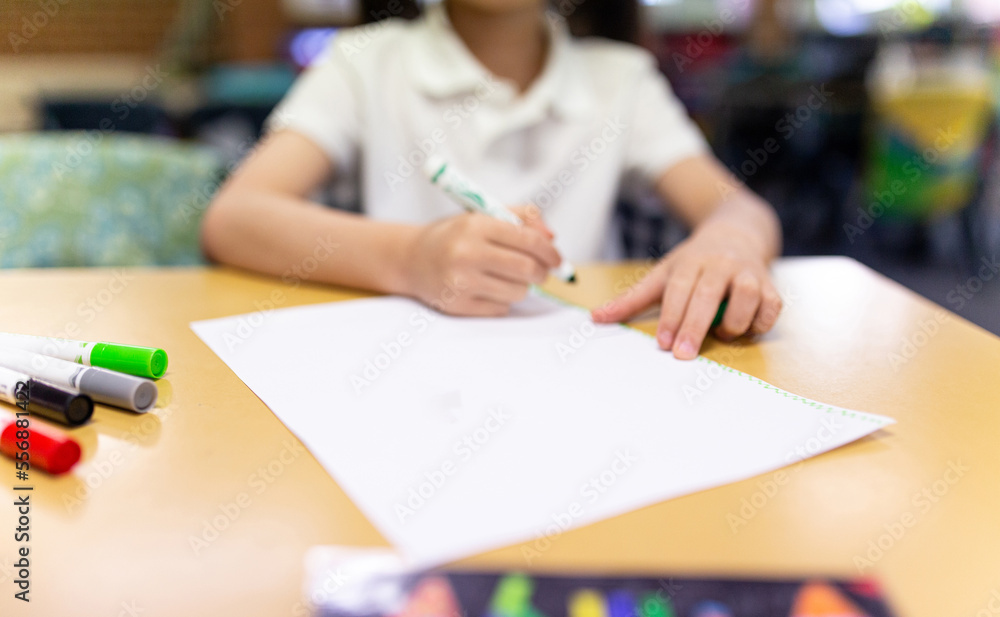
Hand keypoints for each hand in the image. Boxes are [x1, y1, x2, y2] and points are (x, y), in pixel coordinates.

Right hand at [402, 205, 561, 315]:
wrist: (411, 259)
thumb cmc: (454, 235)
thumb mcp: (482, 216)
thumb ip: (521, 218)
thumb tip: (551, 237)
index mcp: (475, 225)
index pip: (528, 241)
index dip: (550, 252)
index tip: (558, 259)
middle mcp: (466, 253)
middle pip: (526, 269)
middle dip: (541, 272)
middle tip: (541, 272)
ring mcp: (461, 282)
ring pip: (517, 292)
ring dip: (520, 287)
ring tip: (505, 277)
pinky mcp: (458, 306)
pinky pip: (501, 309)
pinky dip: (502, 301)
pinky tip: (487, 289)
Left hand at [592, 224, 781, 359]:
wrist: (737, 232)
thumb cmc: (695, 261)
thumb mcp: (663, 274)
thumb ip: (632, 299)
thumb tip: (595, 318)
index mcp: (691, 262)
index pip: (679, 290)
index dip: (671, 317)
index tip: (662, 342)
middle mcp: (721, 265)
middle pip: (708, 295)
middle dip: (695, 326)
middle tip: (683, 354)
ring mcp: (749, 274)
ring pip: (747, 296)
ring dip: (734, 321)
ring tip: (721, 334)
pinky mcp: (771, 286)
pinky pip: (772, 307)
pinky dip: (761, 322)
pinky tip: (746, 329)